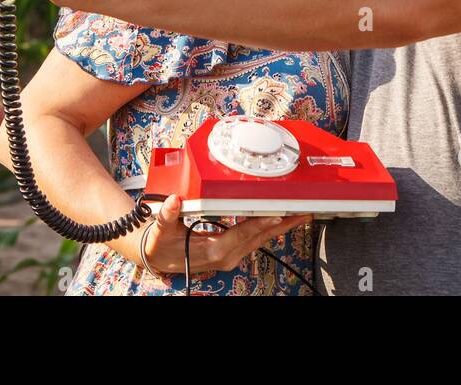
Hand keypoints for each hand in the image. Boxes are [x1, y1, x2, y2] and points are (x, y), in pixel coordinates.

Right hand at [135, 195, 310, 275]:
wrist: (157, 258)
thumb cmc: (160, 244)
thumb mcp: (160, 229)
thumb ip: (168, 215)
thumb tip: (174, 201)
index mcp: (212, 250)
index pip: (241, 234)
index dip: (259, 224)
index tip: (278, 215)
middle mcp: (226, 256)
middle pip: (259, 238)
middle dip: (283, 224)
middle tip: (304, 211)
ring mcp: (231, 256)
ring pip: (261, 240)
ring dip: (280, 227)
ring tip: (299, 213)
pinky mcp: (232, 252)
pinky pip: (255, 240)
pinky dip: (268, 228)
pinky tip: (279, 220)